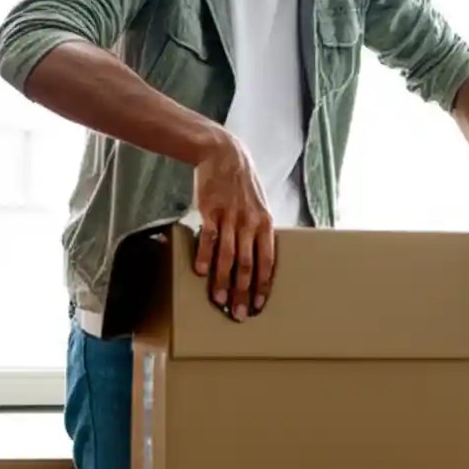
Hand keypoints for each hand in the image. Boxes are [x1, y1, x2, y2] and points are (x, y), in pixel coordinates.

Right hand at [190, 131, 274, 321]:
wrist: (224, 155)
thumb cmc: (243, 185)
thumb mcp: (259, 207)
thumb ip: (258, 232)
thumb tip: (257, 261)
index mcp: (265, 224)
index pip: (268, 261)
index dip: (263, 285)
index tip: (259, 305)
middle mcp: (250, 223)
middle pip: (248, 264)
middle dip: (244, 292)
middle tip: (239, 314)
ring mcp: (230, 217)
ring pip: (227, 255)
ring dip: (222, 280)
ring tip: (219, 300)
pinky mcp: (210, 210)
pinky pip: (208, 237)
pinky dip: (204, 255)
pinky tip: (200, 272)